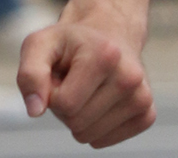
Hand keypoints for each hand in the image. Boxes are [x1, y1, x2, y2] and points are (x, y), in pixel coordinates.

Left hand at [16, 21, 154, 147]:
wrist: (108, 35)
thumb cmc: (69, 43)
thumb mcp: (39, 45)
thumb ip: (30, 74)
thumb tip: (36, 111)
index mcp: (106, 55)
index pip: (65, 103)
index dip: (51, 93)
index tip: (58, 74)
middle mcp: (130, 77)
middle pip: (77, 122)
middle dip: (63, 106)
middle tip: (71, 81)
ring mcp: (142, 98)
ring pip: (89, 135)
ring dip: (78, 117)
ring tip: (85, 89)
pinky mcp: (147, 115)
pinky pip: (104, 141)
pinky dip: (93, 127)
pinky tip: (99, 101)